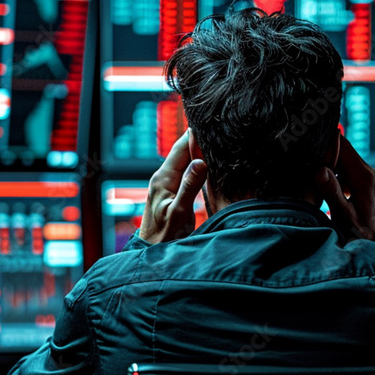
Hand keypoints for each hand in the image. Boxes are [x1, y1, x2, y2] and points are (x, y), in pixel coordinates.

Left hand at [139, 129, 207, 243]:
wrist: (153, 252)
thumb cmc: (164, 236)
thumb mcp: (179, 213)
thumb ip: (189, 187)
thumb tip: (200, 161)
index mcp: (163, 178)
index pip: (181, 147)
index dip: (196, 134)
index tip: (212, 122)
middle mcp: (164, 177)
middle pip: (184, 151)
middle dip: (200, 140)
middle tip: (220, 128)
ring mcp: (168, 183)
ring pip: (186, 160)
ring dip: (200, 152)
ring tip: (218, 141)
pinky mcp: (173, 190)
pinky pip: (187, 171)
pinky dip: (199, 165)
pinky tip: (210, 162)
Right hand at [315, 135, 374, 241]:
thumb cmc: (364, 236)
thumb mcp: (345, 217)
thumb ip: (332, 193)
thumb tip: (319, 170)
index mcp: (364, 177)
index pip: (342, 144)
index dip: (323, 147)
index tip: (310, 159)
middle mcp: (370, 172)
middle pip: (343, 151)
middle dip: (325, 157)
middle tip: (310, 173)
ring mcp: (371, 177)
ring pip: (346, 160)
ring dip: (330, 168)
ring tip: (319, 185)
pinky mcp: (369, 183)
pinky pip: (350, 171)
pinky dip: (338, 176)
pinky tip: (330, 192)